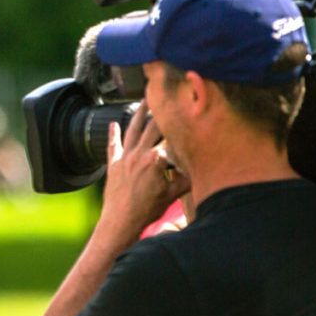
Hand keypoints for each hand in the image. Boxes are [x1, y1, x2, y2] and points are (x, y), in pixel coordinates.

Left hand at [97, 102, 190, 244]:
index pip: (171, 137)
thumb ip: (187, 178)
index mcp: (155, 159)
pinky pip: (113, 145)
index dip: (181, 126)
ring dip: (138, 113)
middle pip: (152, 126)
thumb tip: (203, 168)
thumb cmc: (147, 210)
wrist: (120, 222)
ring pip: (132, 130)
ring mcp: (124, 158)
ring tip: (143, 99)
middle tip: (167, 92)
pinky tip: (112, 124)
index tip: (190, 112)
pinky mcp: (113, 165)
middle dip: (161, 109)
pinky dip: (112, 134)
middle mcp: (139, 154)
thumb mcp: (173, 195)